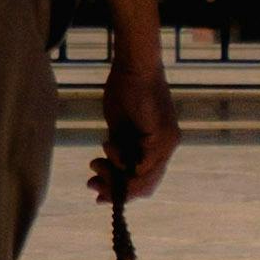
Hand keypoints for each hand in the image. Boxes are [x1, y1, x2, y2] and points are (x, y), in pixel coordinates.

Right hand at [88, 49, 177, 213]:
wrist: (134, 65)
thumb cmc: (126, 90)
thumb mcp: (119, 128)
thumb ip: (119, 151)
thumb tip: (109, 173)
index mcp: (160, 145)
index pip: (145, 180)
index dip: (123, 191)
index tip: (98, 193)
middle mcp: (168, 147)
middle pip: (145, 185)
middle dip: (115, 189)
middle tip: (92, 185)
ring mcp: (168, 142)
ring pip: (142, 178)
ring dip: (114, 175)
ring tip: (96, 163)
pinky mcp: (162, 136)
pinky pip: (141, 163)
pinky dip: (120, 159)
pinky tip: (108, 145)